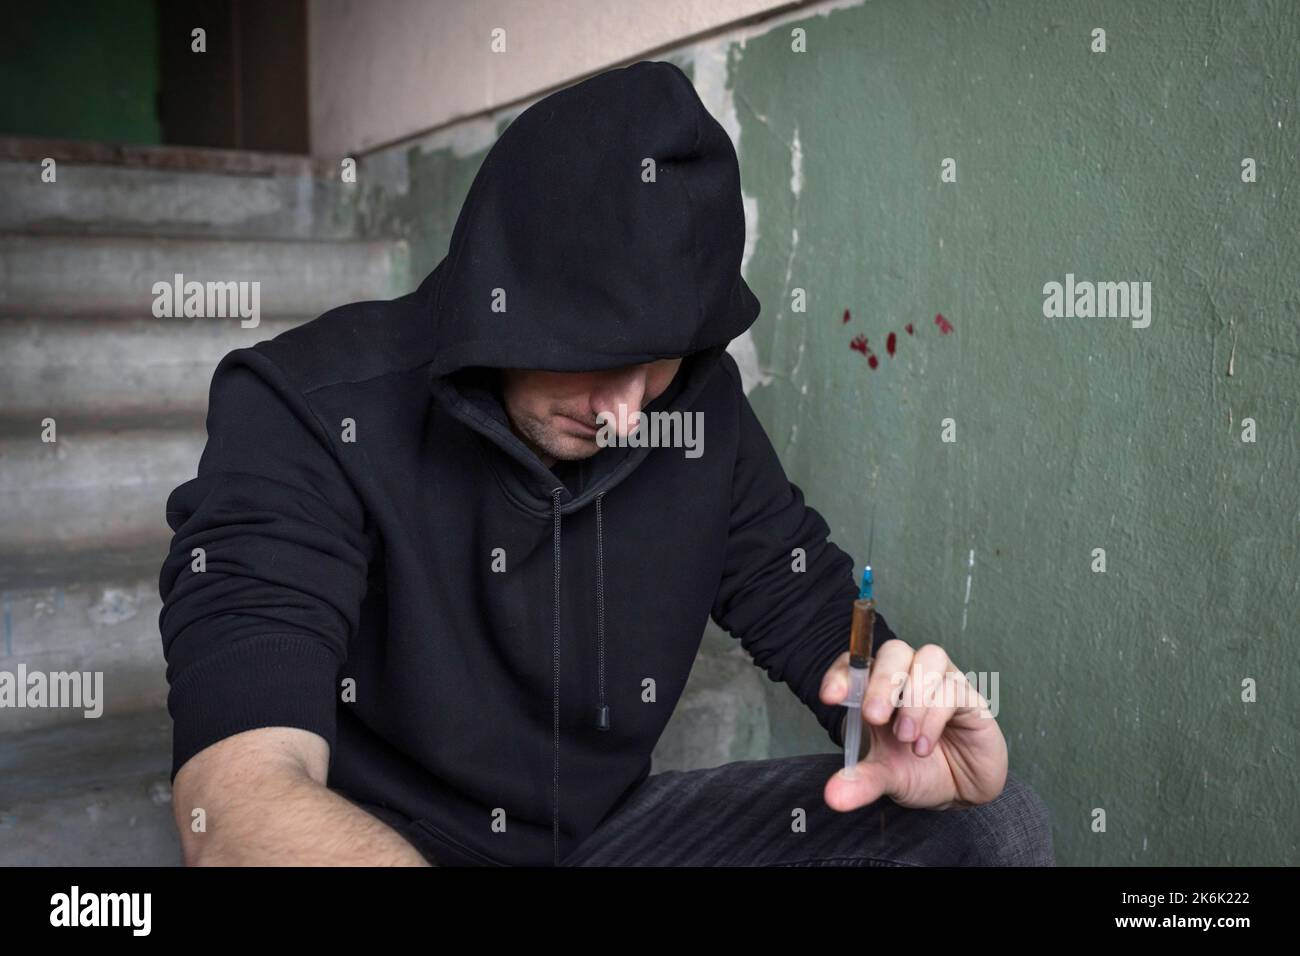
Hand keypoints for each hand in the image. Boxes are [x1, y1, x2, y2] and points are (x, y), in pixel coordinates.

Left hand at [818, 639, 1007, 811]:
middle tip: (873, 716)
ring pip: (929, 658)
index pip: (857, 663)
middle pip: (895, 651)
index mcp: (880, 688)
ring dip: (915, 696)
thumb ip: (861, 781)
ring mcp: (942, 682)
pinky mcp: (970, 698)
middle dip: (882, 681)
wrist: (961, 791)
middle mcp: (910, 677)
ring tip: (905, 737)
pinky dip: (936, 716)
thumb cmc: (919, 771)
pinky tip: (924, 747)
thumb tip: (832, 797)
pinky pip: (955, 688)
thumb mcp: (886, 778)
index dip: (842, 673)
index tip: (830, 697)